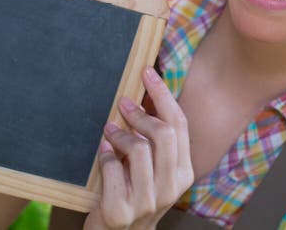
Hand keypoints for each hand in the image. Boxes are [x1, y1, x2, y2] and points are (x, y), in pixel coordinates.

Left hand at [84, 67, 193, 229]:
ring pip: (139, 149)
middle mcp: (171, 188)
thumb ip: (156, 142)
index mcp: (184, 173)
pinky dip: (104, 156)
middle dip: (140, 113)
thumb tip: (146, 95)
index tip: (147, 73)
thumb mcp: (154, 170)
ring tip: (109, 130)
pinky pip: (112, 169)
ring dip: (120, 134)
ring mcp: (147, 202)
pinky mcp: (120, 211)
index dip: (163, 94)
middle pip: (163, 133)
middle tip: (123, 103)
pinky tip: (102, 153)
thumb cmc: (135, 194)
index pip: (179, 125)